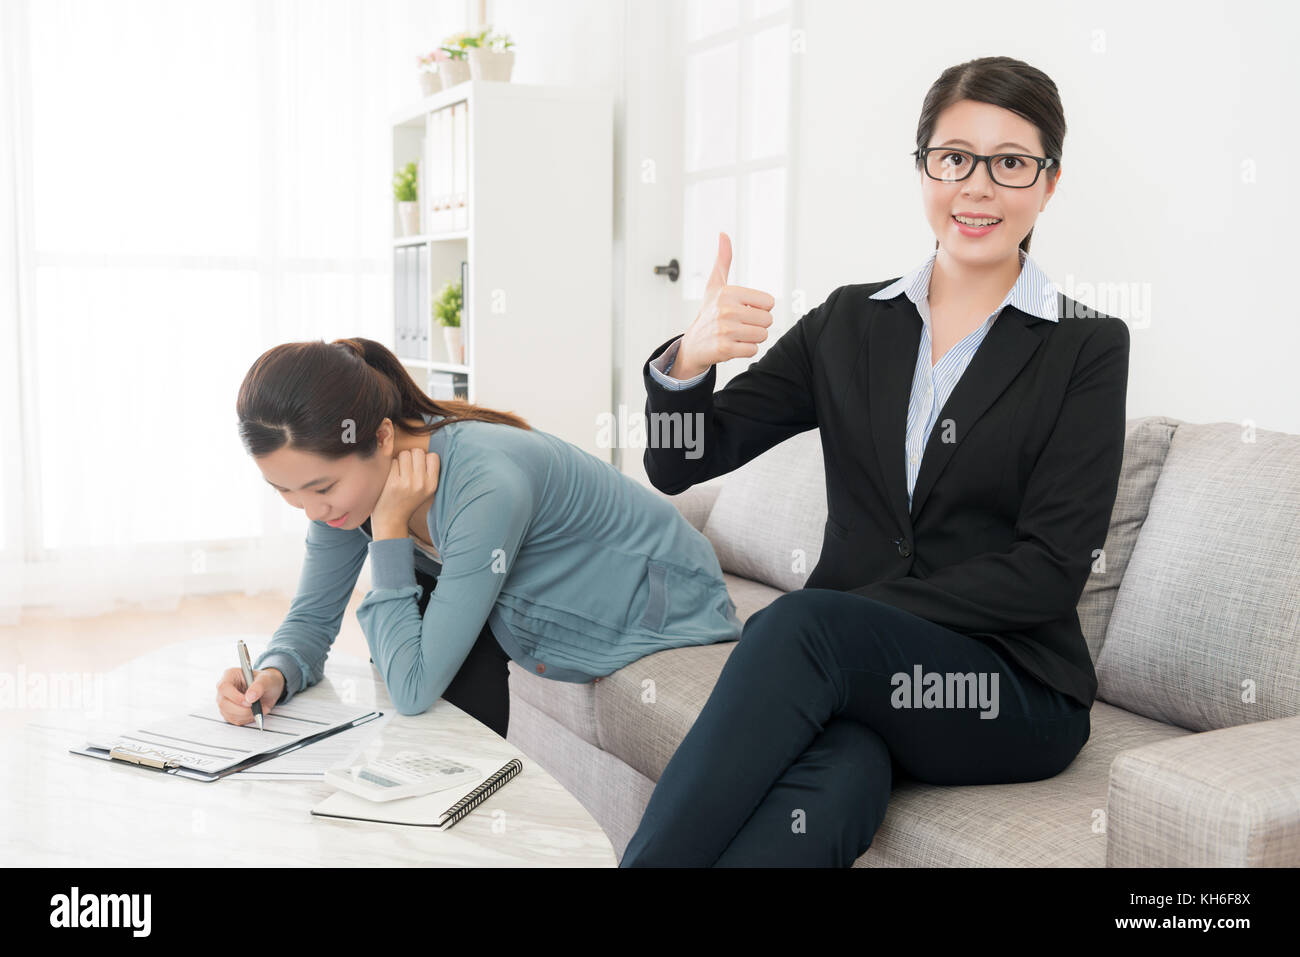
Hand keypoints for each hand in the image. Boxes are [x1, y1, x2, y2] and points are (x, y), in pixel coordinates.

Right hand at [216, 666, 284, 725]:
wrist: (270, 689)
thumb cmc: (267, 680)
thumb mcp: (266, 680)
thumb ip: (258, 686)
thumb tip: (250, 697)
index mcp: (230, 675)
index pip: (224, 687)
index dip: (235, 697)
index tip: (249, 702)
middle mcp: (225, 689)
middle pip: (223, 703)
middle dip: (242, 709)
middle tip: (257, 707)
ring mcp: (225, 701)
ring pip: (228, 714)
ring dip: (246, 715)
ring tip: (261, 708)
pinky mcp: (229, 712)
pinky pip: (234, 720)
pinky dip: (247, 719)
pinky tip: (256, 712)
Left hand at [371, 448, 439, 538]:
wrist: (391, 520)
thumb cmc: (407, 501)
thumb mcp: (426, 490)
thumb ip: (428, 472)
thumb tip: (424, 451)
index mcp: (432, 484)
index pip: (433, 456)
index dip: (424, 459)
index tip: (418, 467)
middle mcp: (421, 483)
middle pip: (418, 451)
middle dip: (411, 457)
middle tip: (406, 469)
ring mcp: (407, 482)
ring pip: (404, 453)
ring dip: (399, 460)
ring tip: (398, 473)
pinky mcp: (392, 482)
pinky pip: (392, 461)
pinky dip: (389, 466)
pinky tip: (390, 477)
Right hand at [674, 232, 775, 379]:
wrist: (693, 344)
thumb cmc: (708, 313)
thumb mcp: (715, 285)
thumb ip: (723, 260)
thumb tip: (723, 234)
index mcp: (729, 292)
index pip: (769, 302)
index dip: (759, 308)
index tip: (744, 310)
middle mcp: (726, 310)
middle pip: (767, 320)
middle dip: (757, 325)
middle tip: (740, 325)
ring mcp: (725, 330)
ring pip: (762, 336)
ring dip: (752, 338)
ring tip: (736, 335)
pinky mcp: (724, 349)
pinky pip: (753, 350)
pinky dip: (745, 350)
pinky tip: (732, 345)